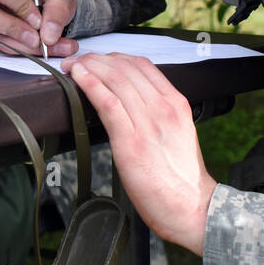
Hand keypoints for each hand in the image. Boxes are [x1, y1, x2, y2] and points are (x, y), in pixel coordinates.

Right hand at [0, 0, 77, 56]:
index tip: (38, 20)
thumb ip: (57, 9)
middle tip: (37, 39)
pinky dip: (29, 52)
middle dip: (14, 30)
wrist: (46, 5)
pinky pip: (7, 49)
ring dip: (27, 46)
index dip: (21, 7)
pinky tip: (47, 48)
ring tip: (52, 45)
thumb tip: (49, 35)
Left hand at [63, 53, 216, 255]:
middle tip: (78, 60)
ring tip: (72, 66)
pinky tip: (78, 78)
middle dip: (97, 59)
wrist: (191, 207)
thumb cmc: (181, 177)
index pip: (143, 65)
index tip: (98, 59)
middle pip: (126, 68)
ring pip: (115, 80)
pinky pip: (108, 102)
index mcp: (176, 103)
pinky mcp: (131, 142)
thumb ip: (160, 114)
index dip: (115, 57)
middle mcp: (164, 107)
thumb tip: (132, 103)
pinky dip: (90, 85)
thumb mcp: (178, 133)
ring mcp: (148, 123)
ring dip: (89, 67)